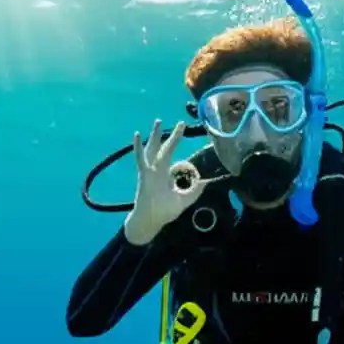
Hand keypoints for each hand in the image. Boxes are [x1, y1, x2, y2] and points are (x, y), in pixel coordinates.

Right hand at [123, 119, 209, 245]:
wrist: (151, 221)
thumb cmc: (164, 211)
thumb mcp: (184, 200)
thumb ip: (194, 192)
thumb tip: (205, 182)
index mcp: (168, 175)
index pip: (178, 162)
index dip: (186, 163)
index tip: (193, 162)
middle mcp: (159, 170)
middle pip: (167, 149)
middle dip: (175, 136)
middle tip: (182, 123)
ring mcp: (150, 171)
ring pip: (154, 149)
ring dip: (156, 136)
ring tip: (158, 121)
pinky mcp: (144, 174)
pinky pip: (140, 158)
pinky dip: (138, 147)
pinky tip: (138, 135)